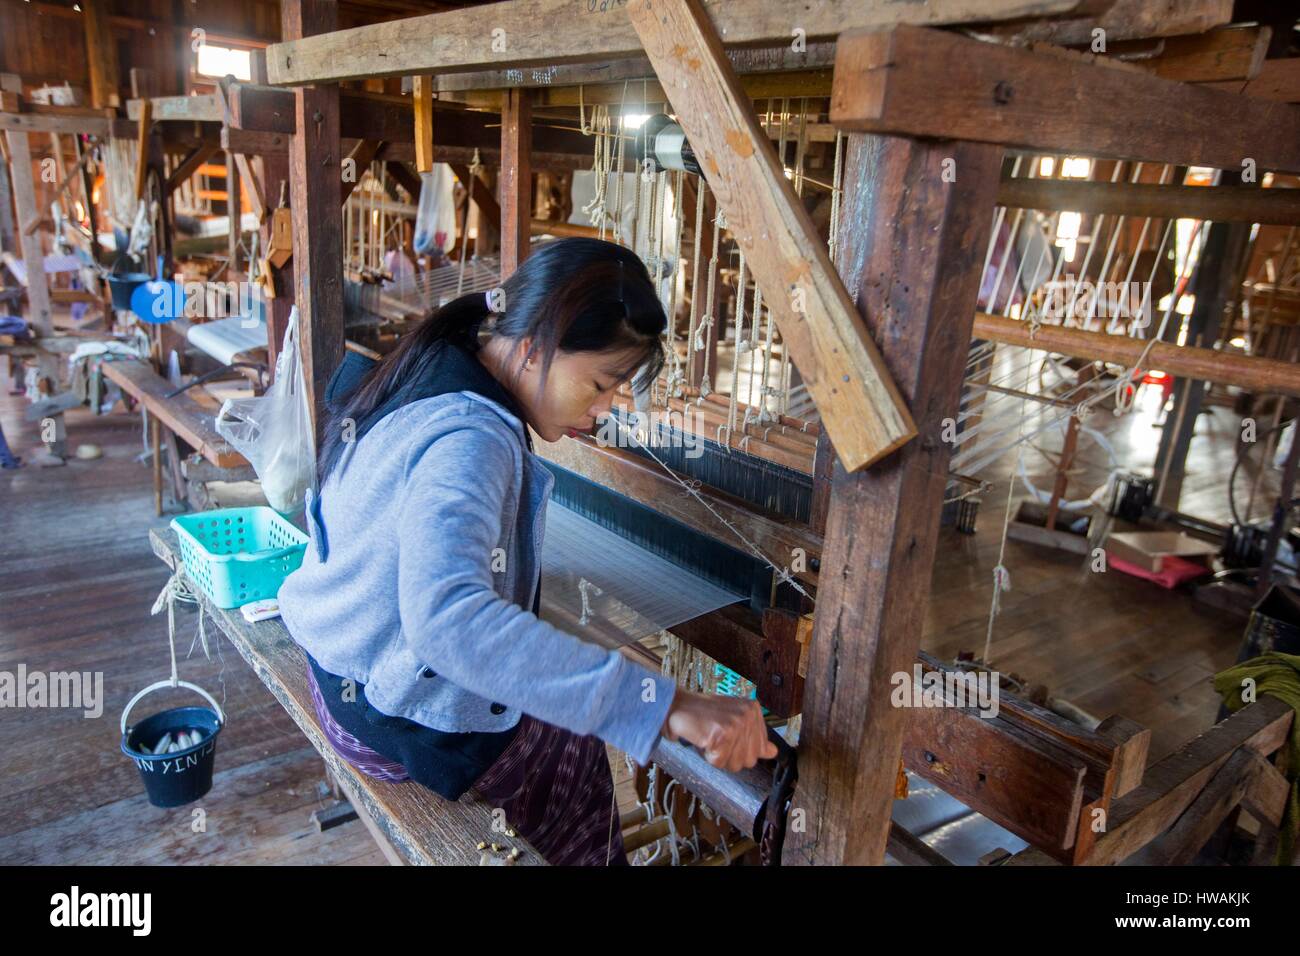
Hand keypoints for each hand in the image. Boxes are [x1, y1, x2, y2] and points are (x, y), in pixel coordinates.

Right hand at [660, 691, 775, 771]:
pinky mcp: (722, 734)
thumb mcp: (734, 721)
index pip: (760, 750)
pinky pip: (719, 762)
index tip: (726, 735)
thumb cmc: (703, 715)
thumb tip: (773, 752)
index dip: (740, 749)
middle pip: (750, 760)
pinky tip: (703, 739)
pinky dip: (708, 756)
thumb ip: (753, 736)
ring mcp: (736, 724)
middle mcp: (748, 714)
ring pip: (736, 764)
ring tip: (710, 737)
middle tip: (717, 737)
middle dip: (730, 755)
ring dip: (719, 756)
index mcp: (754, 709)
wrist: (677, 706)